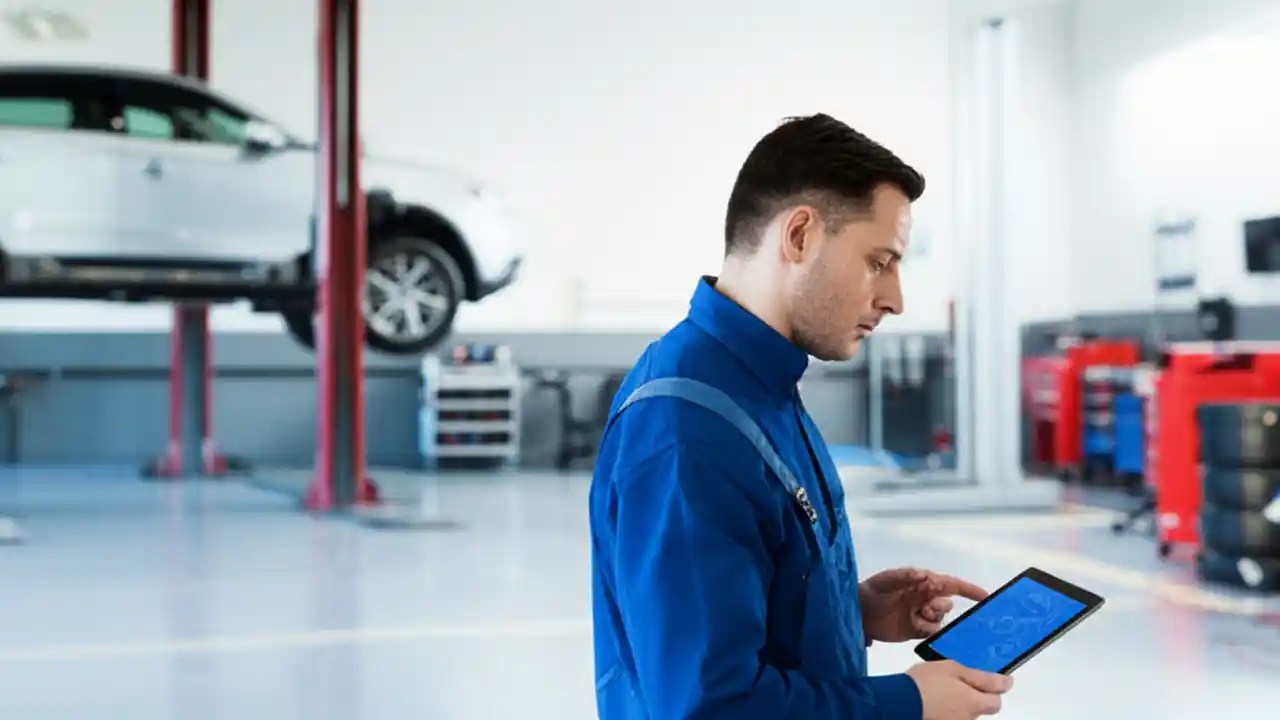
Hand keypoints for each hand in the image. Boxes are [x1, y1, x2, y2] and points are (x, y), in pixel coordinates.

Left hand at [859, 567, 986, 642]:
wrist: (858, 614)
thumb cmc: (873, 591)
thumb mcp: (886, 580)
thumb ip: (905, 576)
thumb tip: (924, 575)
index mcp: (923, 583)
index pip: (951, 585)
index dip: (969, 590)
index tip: (984, 596)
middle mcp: (926, 599)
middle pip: (946, 604)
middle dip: (939, 606)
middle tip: (923, 606)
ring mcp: (921, 616)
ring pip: (940, 620)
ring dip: (932, 619)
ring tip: (915, 616)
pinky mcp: (916, 631)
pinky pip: (931, 633)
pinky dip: (928, 631)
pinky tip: (916, 626)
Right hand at [907, 660, 1012, 718]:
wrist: (899, 701)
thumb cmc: (926, 682)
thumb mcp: (954, 669)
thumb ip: (983, 678)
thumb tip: (1007, 682)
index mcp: (975, 703)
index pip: (996, 701)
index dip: (992, 689)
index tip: (983, 679)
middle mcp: (968, 718)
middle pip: (979, 707)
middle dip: (972, 695)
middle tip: (955, 680)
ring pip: (963, 712)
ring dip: (957, 702)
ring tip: (939, 689)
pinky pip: (949, 715)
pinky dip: (945, 708)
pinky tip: (932, 699)